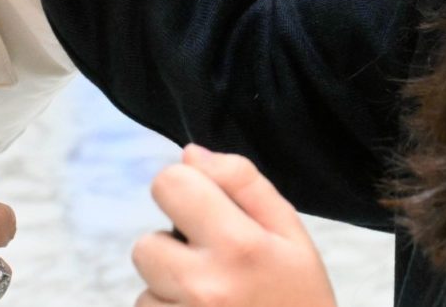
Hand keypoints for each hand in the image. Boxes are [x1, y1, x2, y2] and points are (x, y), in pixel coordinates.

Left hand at [130, 145, 336, 306]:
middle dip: (172, 251)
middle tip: (213, 268)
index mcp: (239, 246)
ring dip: (170, 291)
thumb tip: (189, 154)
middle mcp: (205, 286)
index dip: (185, 191)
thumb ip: (243, 183)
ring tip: (214, 302)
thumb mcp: (291, 235)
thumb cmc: (299, 299)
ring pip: (146, 288)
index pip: (169, 184)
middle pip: (145, 243)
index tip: (204, 211)